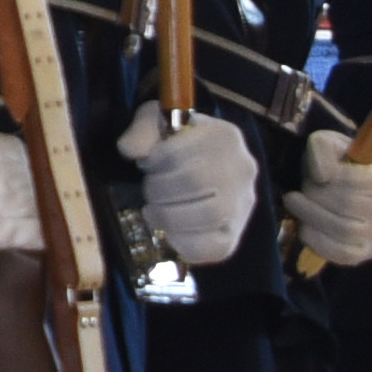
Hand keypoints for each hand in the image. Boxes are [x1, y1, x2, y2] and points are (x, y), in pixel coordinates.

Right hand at [0, 127, 47, 261]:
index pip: (19, 151)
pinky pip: (28, 233)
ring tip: (57, 214)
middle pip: (33, 177)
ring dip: (47, 209)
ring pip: (36, 203)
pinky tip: (54, 236)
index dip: (30, 160)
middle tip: (56, 191)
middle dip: (44, 184)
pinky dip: (42, 235)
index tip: (36, 165)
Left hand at [115, 107, 254, 267]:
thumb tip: (130, 150)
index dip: (155, 161)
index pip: (182, 151)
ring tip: (154, 211)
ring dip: (169, 216)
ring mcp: (242, 204)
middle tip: (150, 190)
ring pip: (208, 215)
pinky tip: (171, 231)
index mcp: (225, 136)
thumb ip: (143, 130)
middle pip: (196, 182)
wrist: (206, 165)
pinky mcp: (234, 235)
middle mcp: (241, 168)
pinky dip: (184, 243)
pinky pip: (214, 248)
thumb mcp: (160, 123)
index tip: (147, 164)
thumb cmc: (179, 143)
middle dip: (159, 190)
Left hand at [283, 131, 371, 268]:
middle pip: (347, 206)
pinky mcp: (366, 254)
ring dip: (310, 217)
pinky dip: (317, 241)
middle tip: (298, 192)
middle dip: (314, 197)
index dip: (326, 179)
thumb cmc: (335, 165)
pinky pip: (341, 254)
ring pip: (343, 231)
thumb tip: (323, 176)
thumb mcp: (328, 143)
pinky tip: (303, 227)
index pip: (354, 181)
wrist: (338, 191)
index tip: (312, 175)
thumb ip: (323, 148)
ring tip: (295, 205)